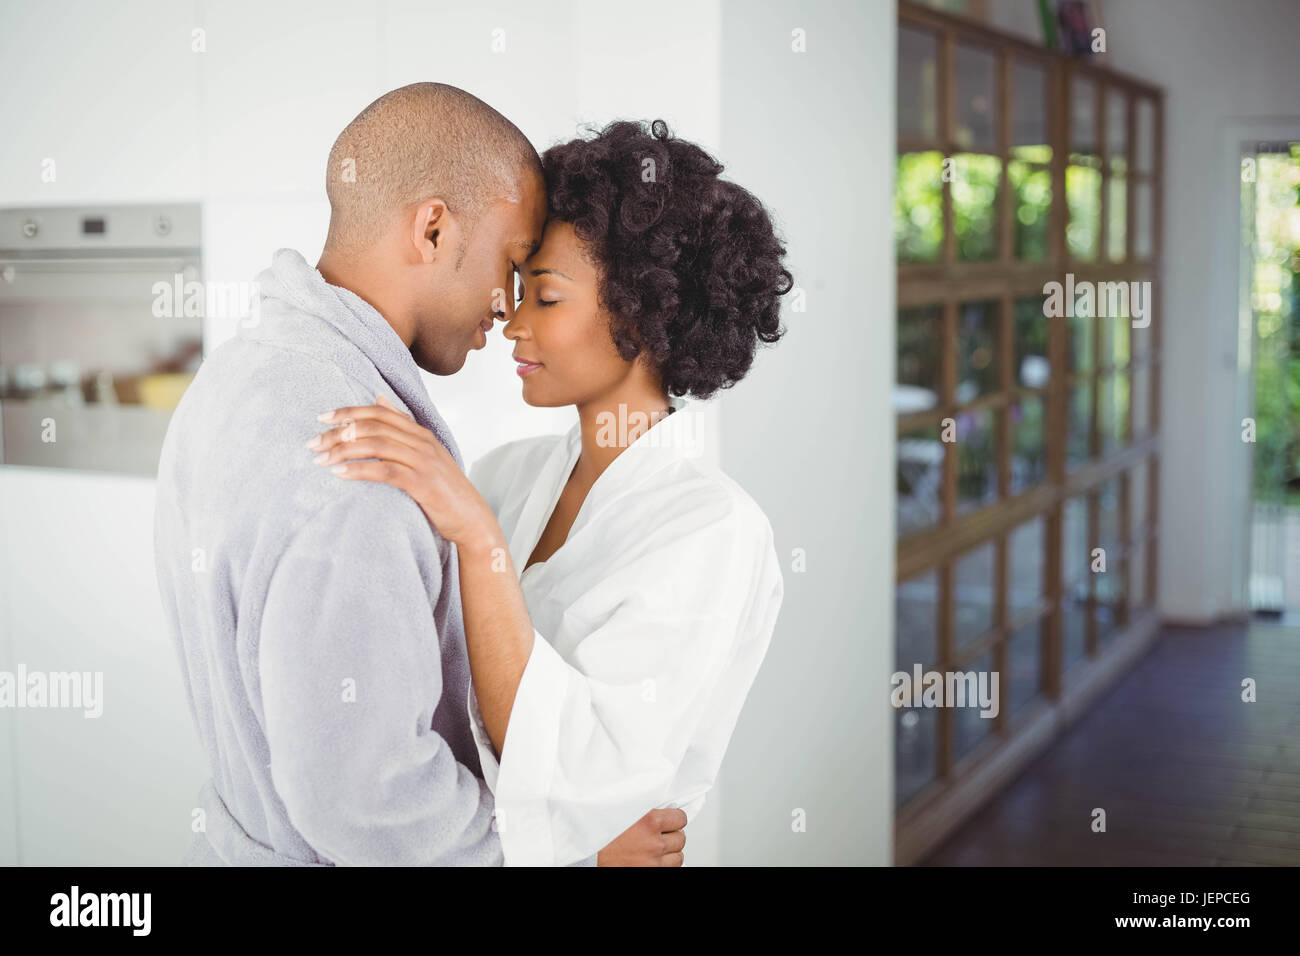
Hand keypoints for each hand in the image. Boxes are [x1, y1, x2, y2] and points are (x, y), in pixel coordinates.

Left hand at [309, 395, 501, 550]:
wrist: (471, 519)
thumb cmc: (444, 489)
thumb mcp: (425, 452)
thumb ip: (402, 426)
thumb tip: (379, 397)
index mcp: (420, 432)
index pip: (378, 412)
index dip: (348, 411)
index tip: (322, 418)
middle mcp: (422, 442)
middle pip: (373, 426)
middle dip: (338, 432)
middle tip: (313, 443)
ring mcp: (423, 461)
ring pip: (376, 445)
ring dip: (343, 451)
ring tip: (320, 460)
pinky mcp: (422, 483)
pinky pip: (385, 471)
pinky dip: (360, 470)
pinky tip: (340, 473)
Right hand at [596, 808, 686, 865]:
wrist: (590, 857)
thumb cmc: (603, 835)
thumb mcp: (623, 811)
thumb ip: (645, 808)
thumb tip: (663, 804)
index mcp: (649, 821)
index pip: (681, 818)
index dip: (674, 819)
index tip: (669, 820)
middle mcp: (654, 843)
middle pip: (681, 837)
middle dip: (671, 835)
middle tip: (660, 834)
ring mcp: (654, 862)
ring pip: (678, 856)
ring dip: (670, 852)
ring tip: (656, 849)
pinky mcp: (652, 872)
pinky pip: (671, 869)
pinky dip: (664, 865)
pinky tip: (653, 859)